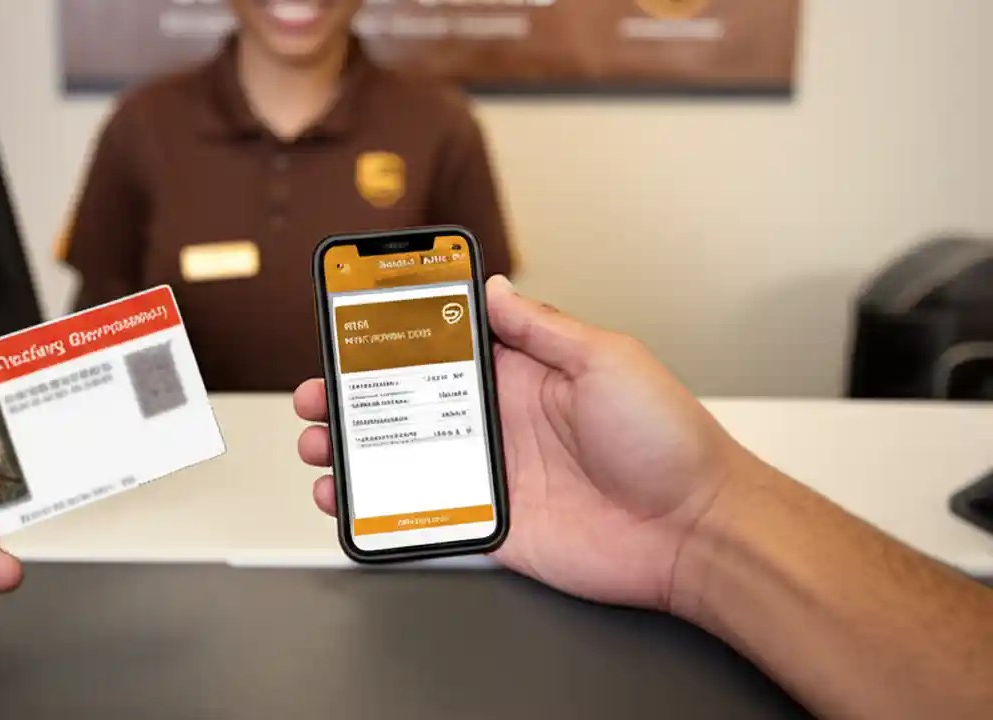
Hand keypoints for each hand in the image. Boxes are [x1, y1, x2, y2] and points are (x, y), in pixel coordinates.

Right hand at [295, 276, 762, 609]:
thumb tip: (491, 286)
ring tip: (320, 446)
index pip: (446, 348)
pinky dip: (382, 510)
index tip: (353, 327)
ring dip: (357, 451)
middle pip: (410, 406)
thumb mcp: (606, 358)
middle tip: (318, 395)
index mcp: (525, 374)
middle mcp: (503, 422)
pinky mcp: (495, 523)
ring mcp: (496, 475)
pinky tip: (352, 500)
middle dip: (356, 398)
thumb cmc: (667, 441)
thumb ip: (541, 326)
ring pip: (406, 459)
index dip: (397, 338)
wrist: (696, 531)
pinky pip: (426, 515)